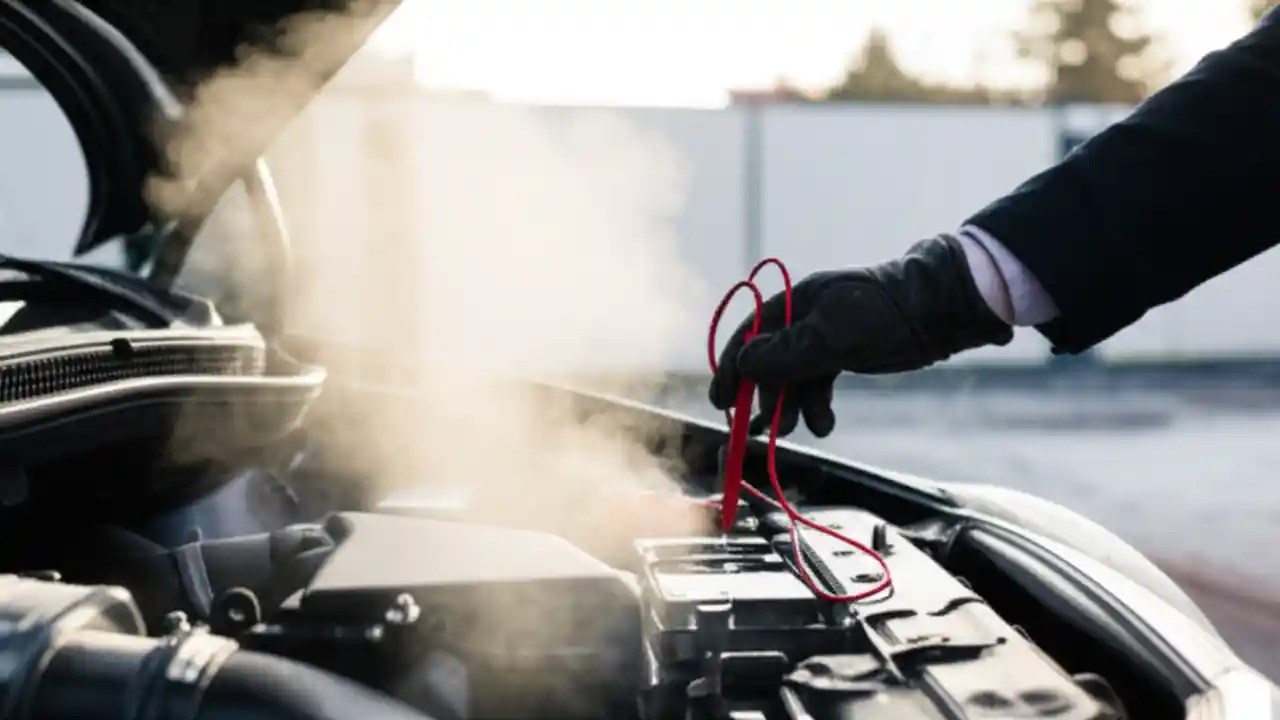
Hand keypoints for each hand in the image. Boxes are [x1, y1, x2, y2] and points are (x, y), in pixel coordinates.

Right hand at [708, 234, 1012, 436]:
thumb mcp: (834, 335)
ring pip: (792, 378)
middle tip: (765, 426)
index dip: (731, 369)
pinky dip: (817, 406)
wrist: (938, 310)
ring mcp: (822, 338)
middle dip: (765, 395)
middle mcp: (802, 318)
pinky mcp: (842, 354)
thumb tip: (743, 363)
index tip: (720, 402)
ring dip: (793, 406)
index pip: (748, 336)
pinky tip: (824, 425)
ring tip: (802, 429)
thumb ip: (788, 352)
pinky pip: (816, 384)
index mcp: (793, 302)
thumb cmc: (885, 313)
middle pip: (767, 361)